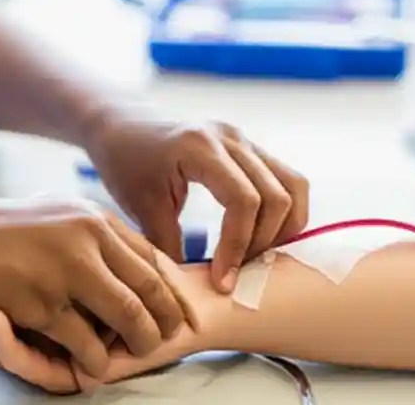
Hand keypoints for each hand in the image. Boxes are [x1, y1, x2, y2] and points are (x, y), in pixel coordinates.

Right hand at [0, 199, 185, 377]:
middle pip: (149, 285)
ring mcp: (66, 269)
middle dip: (167, 315)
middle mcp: (86, 237)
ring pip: (128, 316)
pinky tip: (99, 366)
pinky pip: (87, 342)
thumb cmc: (0, 230)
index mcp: (91, 217)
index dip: (170, 285)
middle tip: (174, 335)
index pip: (149, 255)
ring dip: (140, 341)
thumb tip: (130, 256)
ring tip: (143, 352)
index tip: (181, 306)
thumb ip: (91, 233)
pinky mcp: (43, 302)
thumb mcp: (54, 215)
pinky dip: (98, 359)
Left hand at [83, 108, 308, 291]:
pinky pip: (286, 180)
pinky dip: (284, 213)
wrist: (121, 126)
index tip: (222, 281)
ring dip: (283, 228)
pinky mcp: (250, 147)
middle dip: (262, 243)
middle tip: (238, 272)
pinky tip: (261, 238)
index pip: (243, 201)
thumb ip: (170, 245)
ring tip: (255, 258)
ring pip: (293, 186)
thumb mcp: (140, 207)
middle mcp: (230, 137)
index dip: (238, 246)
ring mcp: (244, 139)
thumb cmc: (125, 163)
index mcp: (199, 146)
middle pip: (276, 196)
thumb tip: (198, 290)